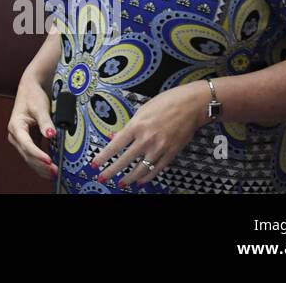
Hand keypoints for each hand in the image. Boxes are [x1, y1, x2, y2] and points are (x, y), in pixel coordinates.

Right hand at [6, 77, 57, 180]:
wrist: (30, 89)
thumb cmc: (33, 96)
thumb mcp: (40, 107)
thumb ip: (45, 121)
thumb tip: (51, 134)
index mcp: (16, 126)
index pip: (26, 144)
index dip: (37, 154)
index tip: (48, 161)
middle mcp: (15, 135)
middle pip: (27, 154)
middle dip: (40, 164)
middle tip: (55, 172)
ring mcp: (20, 139)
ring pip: (29, 157)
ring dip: (40, 167)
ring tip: (54, 174)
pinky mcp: (27, 140)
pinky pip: (33, 155)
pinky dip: (40, 162)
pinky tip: (49, 168)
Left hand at [90, 83, 205, 188]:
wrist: (190, 105)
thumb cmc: (165, 103)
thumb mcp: (142, 110)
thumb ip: (129, 126)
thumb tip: (115, 137)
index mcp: (136, 125)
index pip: (115, 145)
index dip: (103, 156)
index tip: (95, 164)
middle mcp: (146, 139)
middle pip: (125, 160)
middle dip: (111, 171)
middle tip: (103, 178)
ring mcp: (159, 148)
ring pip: (140, 168)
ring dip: (129, 178)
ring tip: (121, 183)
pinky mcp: (171, 153)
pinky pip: (156, 169)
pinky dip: (147, 176)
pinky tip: (140, 181)